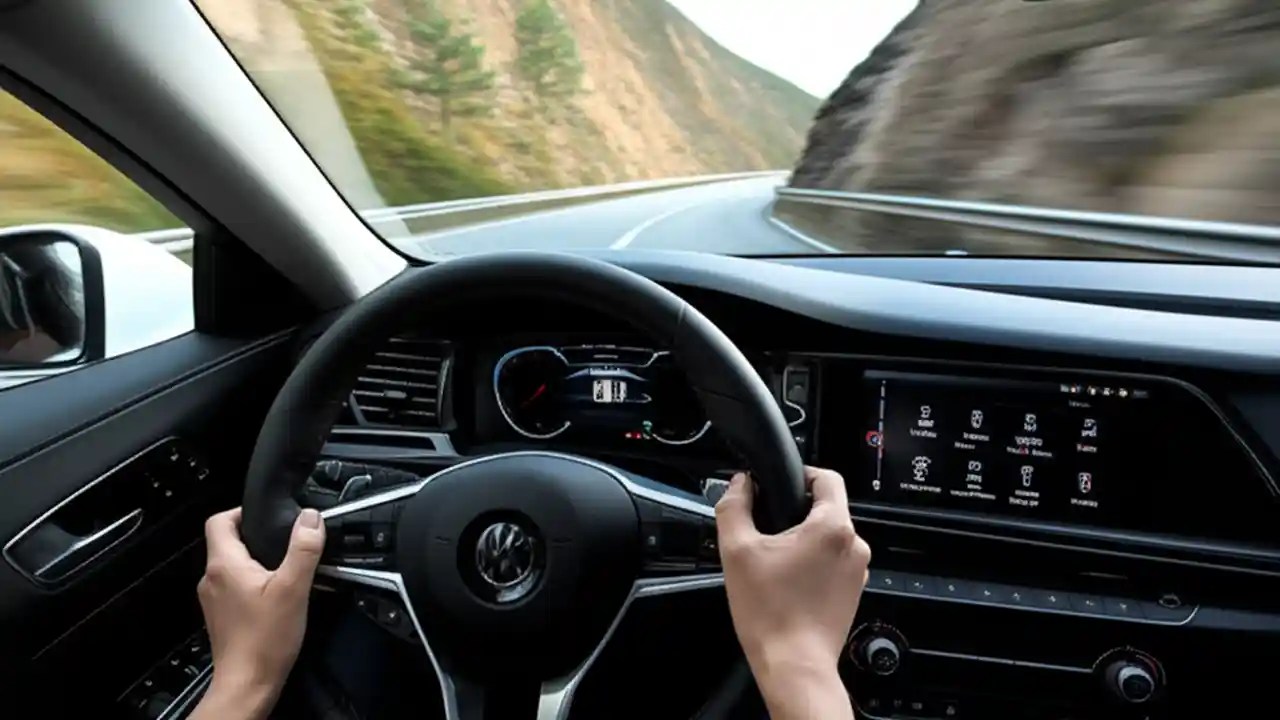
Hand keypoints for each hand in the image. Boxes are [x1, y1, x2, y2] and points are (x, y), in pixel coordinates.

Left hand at [190, 507, 324, 719]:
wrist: (248, 684)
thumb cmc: (265, 640)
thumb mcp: (293, 588)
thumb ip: (303, 549)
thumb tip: (310, 517)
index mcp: (224, 565)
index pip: (219, 520)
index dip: (242, 511)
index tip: (268, 516)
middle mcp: (212, 579)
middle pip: (227, 542)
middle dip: (255, 537)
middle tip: (285, 541)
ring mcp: (213, 600)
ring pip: (231, 566)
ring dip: (254, 562)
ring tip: (284, 569)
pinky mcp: (221, 616)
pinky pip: (234, 587)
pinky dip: (252, 583)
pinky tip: (274, 597)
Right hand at [716, 467, 869, 719]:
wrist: (793, 665)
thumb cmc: (770, 613)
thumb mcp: (737, 551)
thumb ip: (734, 507)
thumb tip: (738, 484)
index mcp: (833, 527)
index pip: (827, 477)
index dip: (800, 473)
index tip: (779, 484)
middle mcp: (854, 545)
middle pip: (827, 509)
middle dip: (796, 513)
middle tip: (766, 530)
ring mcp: (857, 571)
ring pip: (829, 538)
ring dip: (804, 541)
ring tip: (774, 562)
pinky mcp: (853, 592)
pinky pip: (833, 563)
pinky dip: (813, 564)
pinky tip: (788, 583)